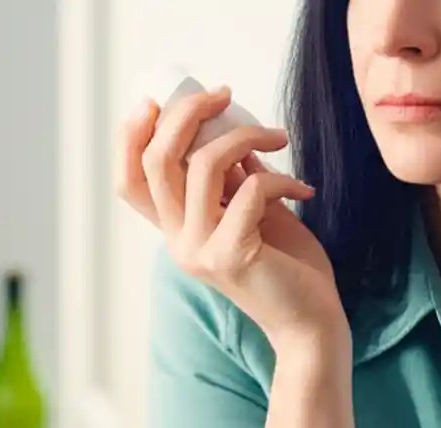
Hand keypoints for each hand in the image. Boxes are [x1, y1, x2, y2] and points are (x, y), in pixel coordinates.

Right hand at [116, 87, 346, 351]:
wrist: (312, 321)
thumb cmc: (287, 266)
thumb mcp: (251, 211)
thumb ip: (230, 178)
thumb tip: (225, 128)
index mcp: (176, 229)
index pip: (129, 181)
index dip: (130, 136)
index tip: (156, 101)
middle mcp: (178, 241)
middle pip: (157, 160)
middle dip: (188, 112)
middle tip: (223, 94)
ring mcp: (200, 251)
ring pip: (204, 165)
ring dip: (246, 136)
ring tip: (279, 138)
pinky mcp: (231, 256)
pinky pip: (250, 190)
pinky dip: (280, 178)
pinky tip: (303, 189)